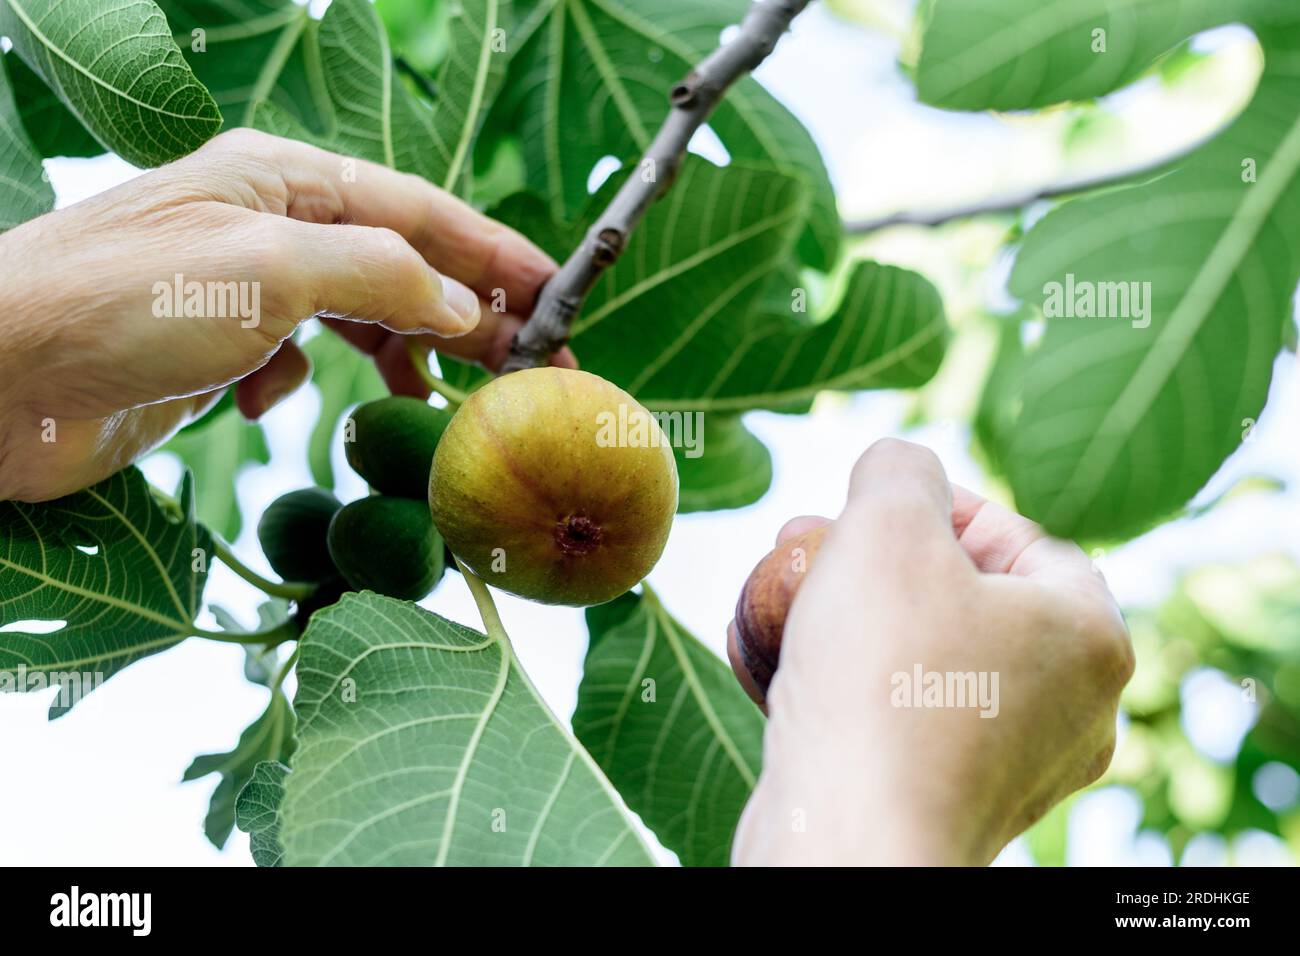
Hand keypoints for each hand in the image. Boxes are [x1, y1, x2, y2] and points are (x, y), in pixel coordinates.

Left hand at [0, 128, 570, 501]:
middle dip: (469, 314)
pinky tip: (283, 402)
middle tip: (532, 370)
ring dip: (404, 354)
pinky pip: (298, 360)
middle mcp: (271, 225)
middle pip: (401, 262)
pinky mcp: (218, 350)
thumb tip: (467, 310)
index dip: (500, 256)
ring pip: (358, 315)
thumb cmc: (122, 305)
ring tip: (447, 398)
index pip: (423, 211)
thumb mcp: (271, 271)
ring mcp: (244, 289)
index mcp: (286, 180)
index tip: (563, 301)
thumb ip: (384, 276)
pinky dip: (307, 384)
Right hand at [729, 439, 1133, 865]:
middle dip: (883, 564)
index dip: (940, 508)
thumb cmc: (880, 681)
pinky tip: (785, 667)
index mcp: (1089, 638)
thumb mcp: (887, 527)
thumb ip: (901, 469)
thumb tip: (900, 467)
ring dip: (860, 622)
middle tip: (815, 547)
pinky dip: (854, 688)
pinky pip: (906, 722)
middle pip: (972, 599)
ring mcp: (1014, 769)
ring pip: (932, 662)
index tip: (868, 510)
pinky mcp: (952, 807)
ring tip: (788, 600)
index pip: (1022, 537)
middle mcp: (1072, 710)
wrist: (848, 843)